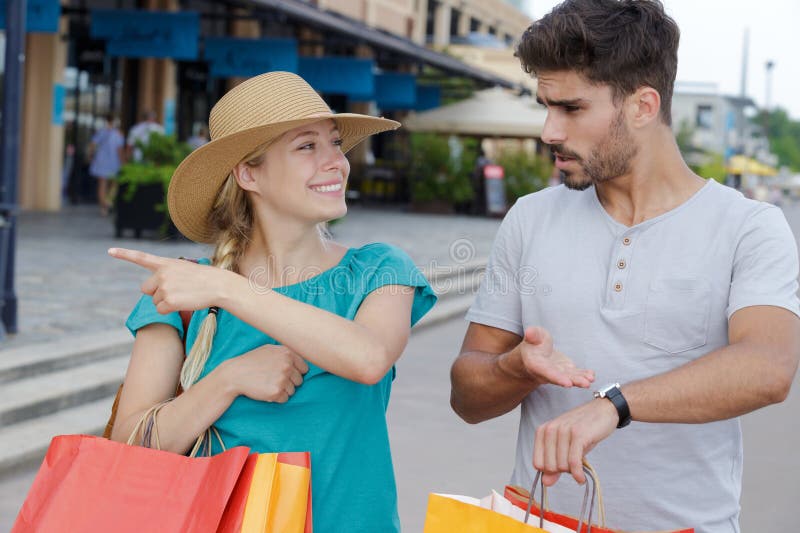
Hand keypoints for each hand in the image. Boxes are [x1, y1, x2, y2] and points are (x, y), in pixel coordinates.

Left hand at [108, 248, 239, 312]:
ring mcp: (164, 287)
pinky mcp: (168, 301)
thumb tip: (153, 292)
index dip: (124, 254)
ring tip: (184, 295)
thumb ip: (166, 275)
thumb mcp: (183, 269)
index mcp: (165, 263)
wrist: (218, 285)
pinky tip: (183, 303)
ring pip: (155, 301)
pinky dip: (170, 310)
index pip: (141, 257)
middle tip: (176, 291)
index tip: (110, 251)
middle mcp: (162, 274)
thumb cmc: (203, 279)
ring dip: (167, 302)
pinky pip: (161, 310)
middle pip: (146, 289)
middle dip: (156, 293)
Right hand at [222, 345, 308, 402]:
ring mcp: (282, 378)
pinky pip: (284, 398)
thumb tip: (302, 356)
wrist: (235, 374)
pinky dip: (277, 398)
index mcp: (288, 353)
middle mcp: (287, 365)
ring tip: (269, 384)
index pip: (304, 368)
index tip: (286, 374)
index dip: (296, 373)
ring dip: (283, 390)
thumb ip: (286, 352)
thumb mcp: (269, 349)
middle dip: (289, 382)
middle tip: (275, 380)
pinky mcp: (277, 392)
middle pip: (299, 381)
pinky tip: (266, 390)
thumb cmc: (252, 361)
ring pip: (293, 390)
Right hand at [513, 326, 594, 387]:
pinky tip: (591, 375)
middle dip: (573, 381)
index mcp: (536, 364)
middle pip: (560, 378)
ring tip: (590, 380)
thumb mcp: (531, 336)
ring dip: (580, 380)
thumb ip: (532, 335)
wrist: (534, 353)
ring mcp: (558, 373)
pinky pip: (575, 374)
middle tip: (585, 383)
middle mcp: (547, 372)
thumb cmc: (533, 344)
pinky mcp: (566, 371)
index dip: (556, 377)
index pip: (546, 371)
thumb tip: (530, 332)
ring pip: (569, 378)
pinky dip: (584, 375)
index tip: (567, 382)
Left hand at [533, 398, 617, 485]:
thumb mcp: (565, 447)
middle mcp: (550, 429)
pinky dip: (578, 474)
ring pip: (562, 465)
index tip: (561, 468)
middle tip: (573, 464)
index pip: (537, 463)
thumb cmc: (583, 430)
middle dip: (562, 471)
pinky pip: (574, 462)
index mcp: (543, 431)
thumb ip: (553, 464)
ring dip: (572, 471)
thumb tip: (546, 483)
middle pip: (549, 467)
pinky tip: (581, 478)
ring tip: (580, 464)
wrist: (603, 411)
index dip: (550, 470)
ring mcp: (564, 431)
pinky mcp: (579, 435)